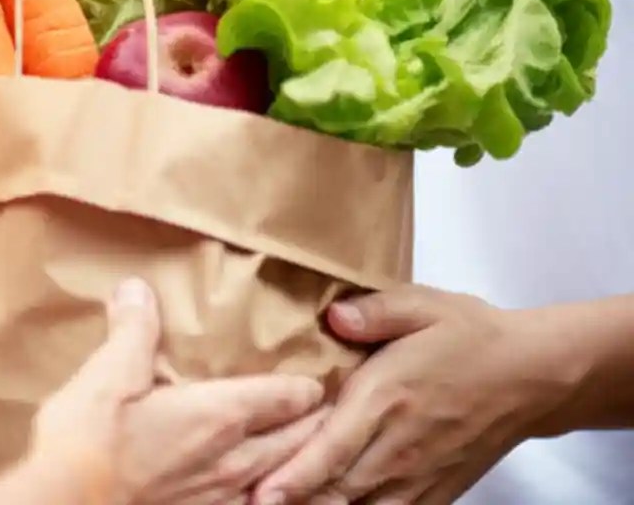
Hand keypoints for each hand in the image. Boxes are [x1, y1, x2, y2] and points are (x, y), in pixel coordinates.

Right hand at [27, 278, 327, 503]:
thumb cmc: (89, 443)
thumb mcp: (108, 373)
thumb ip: (133, 329)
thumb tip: (139, 290)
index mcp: (220, 415)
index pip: (286, 398)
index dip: (307, 387)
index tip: (320, 378)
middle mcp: (233, 461)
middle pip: (296, 441)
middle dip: (314, 424)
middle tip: (324, 411)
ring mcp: (220, 499)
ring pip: (281, 480)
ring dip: (295, 462)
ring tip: (300, 450)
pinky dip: (265, 494)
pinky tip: (254, 491)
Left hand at [253, 285, 581, 504]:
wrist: (532, 375)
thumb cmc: (468, 336)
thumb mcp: (423, 306)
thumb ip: (374, 311)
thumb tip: (334, 315)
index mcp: (386, 399)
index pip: (331, 448)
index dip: (293, 477)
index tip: (259, 494)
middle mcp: (397, 446)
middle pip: (336, 491)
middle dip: (293, 501)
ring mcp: (417, 475)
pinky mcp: (434, 492)